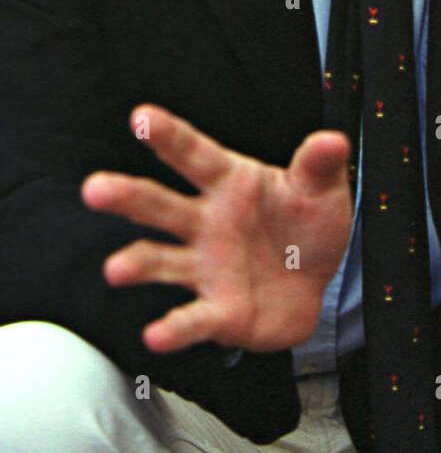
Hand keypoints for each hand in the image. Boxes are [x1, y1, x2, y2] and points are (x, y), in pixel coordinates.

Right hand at [81, 105, 352, 352]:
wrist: (315, 283)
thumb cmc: (306, 225)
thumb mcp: (322, 190)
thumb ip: (320, 166)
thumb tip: (334, 141)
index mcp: (229, 182)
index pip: (194, 154)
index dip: (169, 135)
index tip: (141, 116)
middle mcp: (205, 222)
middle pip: (160, 205)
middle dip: (126, 196)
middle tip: (95, 188)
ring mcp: (205, 267)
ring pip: (160, 261)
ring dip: (136, 264)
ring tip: (116, 269)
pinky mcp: (216, 311)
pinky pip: (191, 319)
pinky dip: (174, 329)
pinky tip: (156, 336)